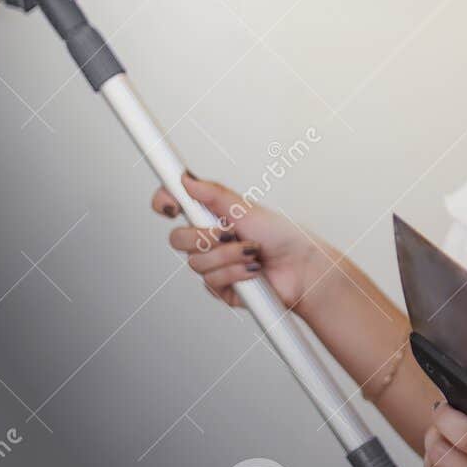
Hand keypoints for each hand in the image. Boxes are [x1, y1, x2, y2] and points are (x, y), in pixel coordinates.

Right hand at [151, 172, 337, 311]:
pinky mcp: (221, 288)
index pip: (175, 206)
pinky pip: (211, 281)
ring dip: (228, 255)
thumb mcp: (246, 209)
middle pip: (177, 239)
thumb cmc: (281, 235)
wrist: (302, 268)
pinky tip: (253, 269)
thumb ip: (213, 195)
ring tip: (252, 251)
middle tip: (229, 232)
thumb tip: (185, 178)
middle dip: (203, 236)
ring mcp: (213, 264)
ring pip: (196, 263)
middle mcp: (209, 239)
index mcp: (212, 216)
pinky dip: (235, 273)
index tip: (170, 205)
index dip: (164, 203)